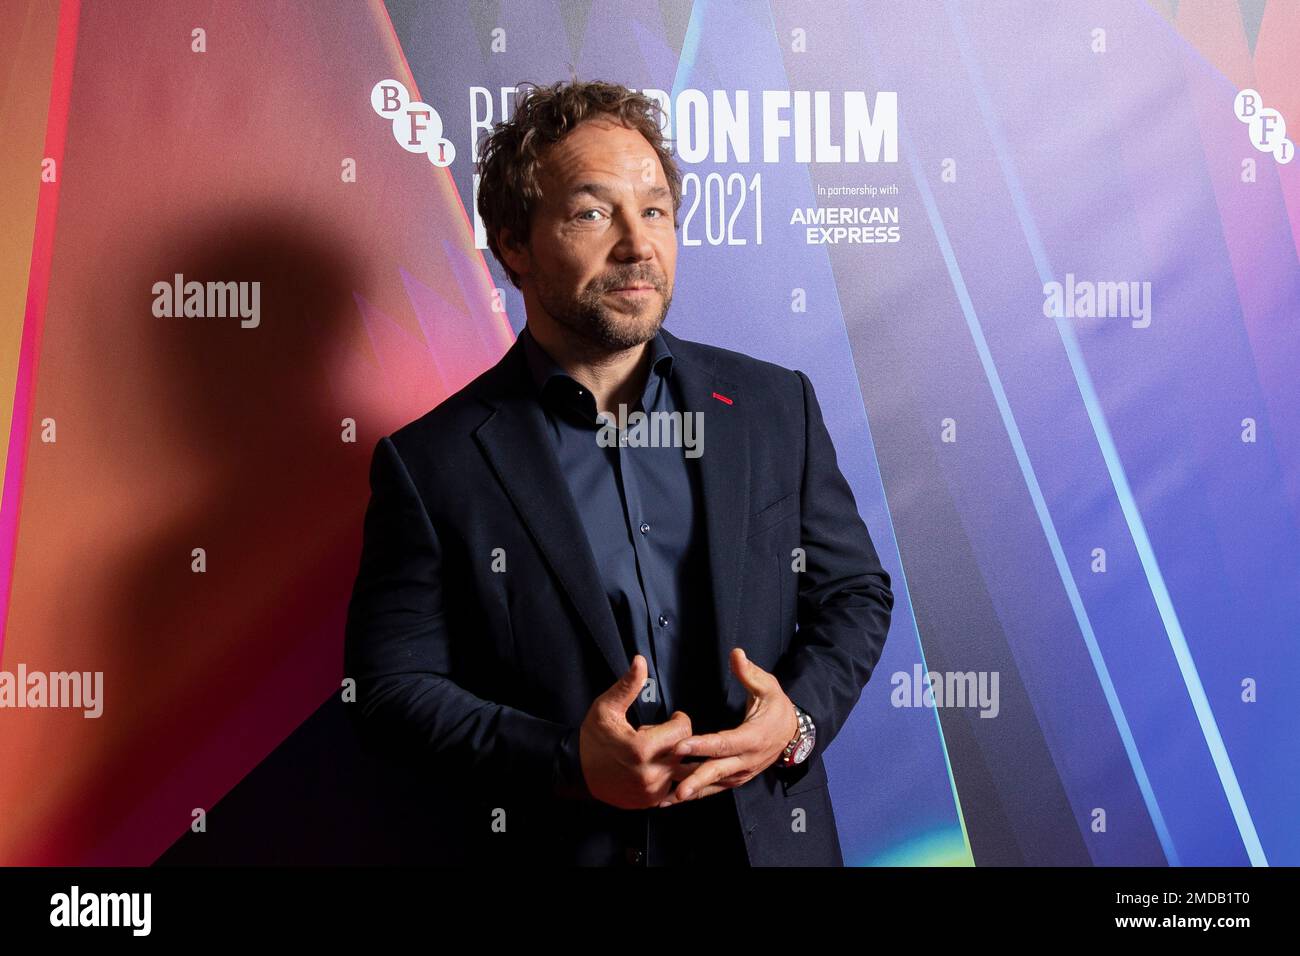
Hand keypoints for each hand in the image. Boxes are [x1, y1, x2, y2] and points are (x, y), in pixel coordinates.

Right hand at [578, 655, 696, 808]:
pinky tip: (653, 766)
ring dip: (674, 758)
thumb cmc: (592, 738)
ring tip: (656, 752)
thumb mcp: (607, 707)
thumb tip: (640, 662)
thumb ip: (628, 685)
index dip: (680, 720)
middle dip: (676, 739)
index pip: (684, 731)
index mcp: (641, 749)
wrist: (577, 771)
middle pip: (685, 750)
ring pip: (681, 769)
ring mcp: (651, 791)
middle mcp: (650, 774)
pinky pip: (673, 786)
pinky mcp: (650, 801)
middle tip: (659, 734)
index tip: (674, 718)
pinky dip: (668, 775)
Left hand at [656, 647, 798, 806]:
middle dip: (695, 780)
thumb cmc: (777, 707)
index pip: (724, 743)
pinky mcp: (736, 778)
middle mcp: (748, 760)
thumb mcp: (768, 686)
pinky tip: (674, 799)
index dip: (702, 746)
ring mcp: (742, 772)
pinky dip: (696, 794)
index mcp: (753, 737)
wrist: (793, 733)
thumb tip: (736, 654)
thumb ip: (749, 672)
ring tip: (666, 799)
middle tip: (675, 789)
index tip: (681, 745)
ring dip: (692, 792)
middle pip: (718, 771)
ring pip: (715, 784)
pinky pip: (715, 788)